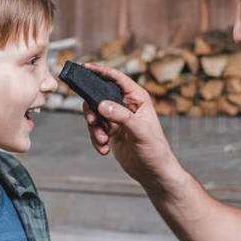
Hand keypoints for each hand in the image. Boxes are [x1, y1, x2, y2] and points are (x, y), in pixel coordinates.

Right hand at [81, 64, 176, 187]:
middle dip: (92, 109)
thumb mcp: (140, 131)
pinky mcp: (111, 131)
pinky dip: (96, 139)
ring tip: (102, 141)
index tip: (85, 67)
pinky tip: (104, 150)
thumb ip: (121, 116)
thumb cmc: (155, 150)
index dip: (101, 71)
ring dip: (94, 128)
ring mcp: (118, 118)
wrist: (153, 172)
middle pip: (99, 96)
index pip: (117, 79)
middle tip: (92, 122)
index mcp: (138, 98)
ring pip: (95, 114)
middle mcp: (127, 105)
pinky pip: (95, 129)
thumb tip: (101, 105)